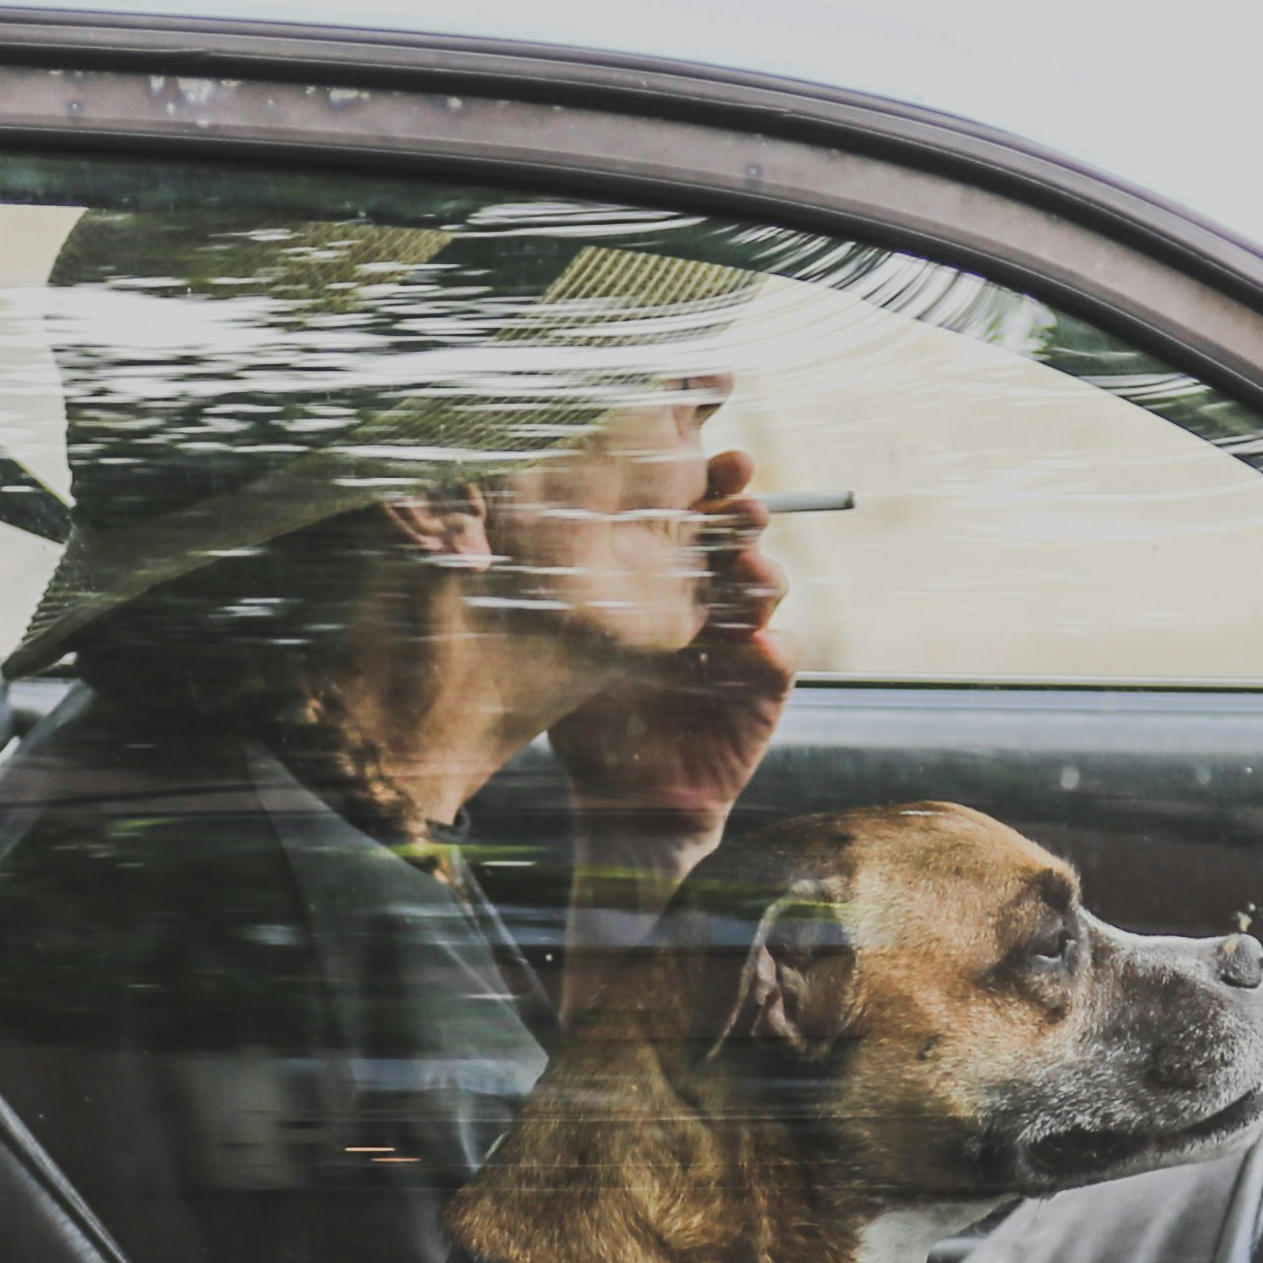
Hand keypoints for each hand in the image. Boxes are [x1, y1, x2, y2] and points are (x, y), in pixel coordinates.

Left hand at [545, 445, 793, 872]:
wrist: (622, 809)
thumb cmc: (590, 725)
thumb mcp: (561, 655)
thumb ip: (542, 603)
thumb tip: (481, 530)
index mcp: (663, 585)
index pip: (690, 516)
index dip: (704, 482)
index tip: (706, 453)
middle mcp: (706, 604)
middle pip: (736, 538)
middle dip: (742, 511)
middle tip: (740, 497)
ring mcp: (739, 645)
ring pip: (766, 589)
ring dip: (761, 571)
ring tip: (749, 568)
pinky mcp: (762, 694)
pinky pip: (782, 658)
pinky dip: (773, 647)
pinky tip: (757, 643)